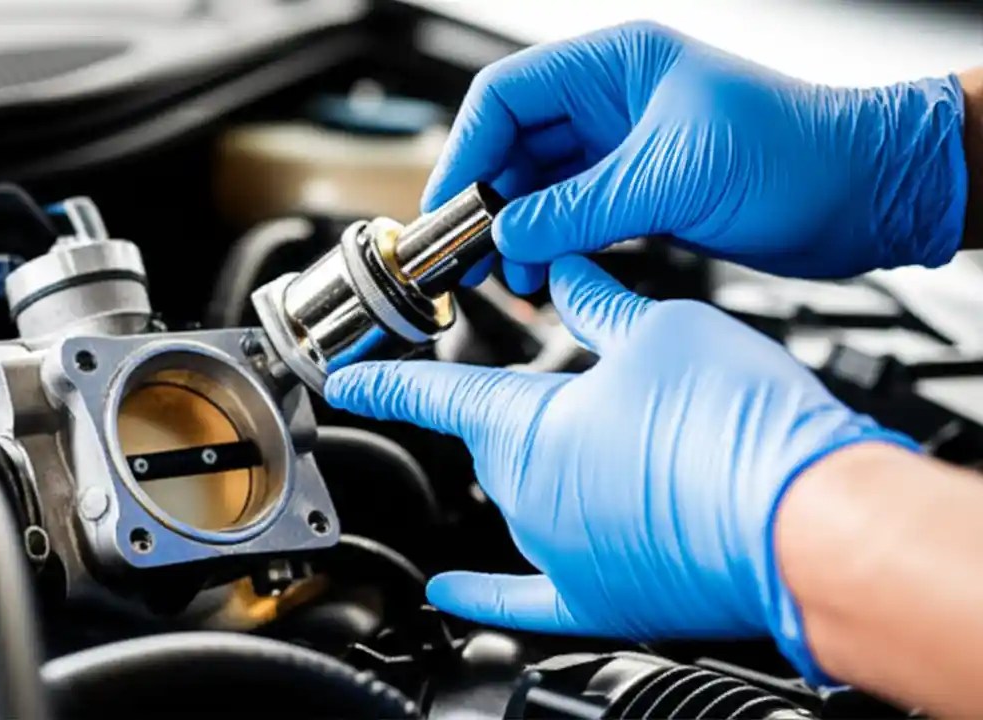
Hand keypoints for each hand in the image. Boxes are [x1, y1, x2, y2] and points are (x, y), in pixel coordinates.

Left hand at [325, 255, 918, 681]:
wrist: (807, 521)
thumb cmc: (737, 424)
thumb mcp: (660, 329)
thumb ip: (597, 305)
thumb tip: (565, 273)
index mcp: (523, 421)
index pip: (434, 394)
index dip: (385, 382)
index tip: (347, 380)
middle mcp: (523, 492)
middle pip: (495, 440)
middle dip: (525, 411)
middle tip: (598, 394)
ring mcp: (555, 551)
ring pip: (526, 496)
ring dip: (556, 468)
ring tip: (638, 447)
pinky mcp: (597, 597)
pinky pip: (523, 596)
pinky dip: (485, 590)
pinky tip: (455, 592)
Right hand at [432, 21, 967, 292]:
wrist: (867, 194)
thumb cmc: (795, 154)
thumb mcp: (670, 180)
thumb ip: (578, 209)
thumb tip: (508, 235)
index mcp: (614, 67)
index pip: (506, 98)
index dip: (466, 153)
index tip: (446, 208)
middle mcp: (612, 102)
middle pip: (514, 145)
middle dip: (488, 201)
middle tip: (466, 253)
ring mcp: (624, 148)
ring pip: (540, 187)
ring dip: (519, 231)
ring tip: (513, 275)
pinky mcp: (640, 192)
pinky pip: (572, 216)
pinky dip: (553, 245)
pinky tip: (547, 274)